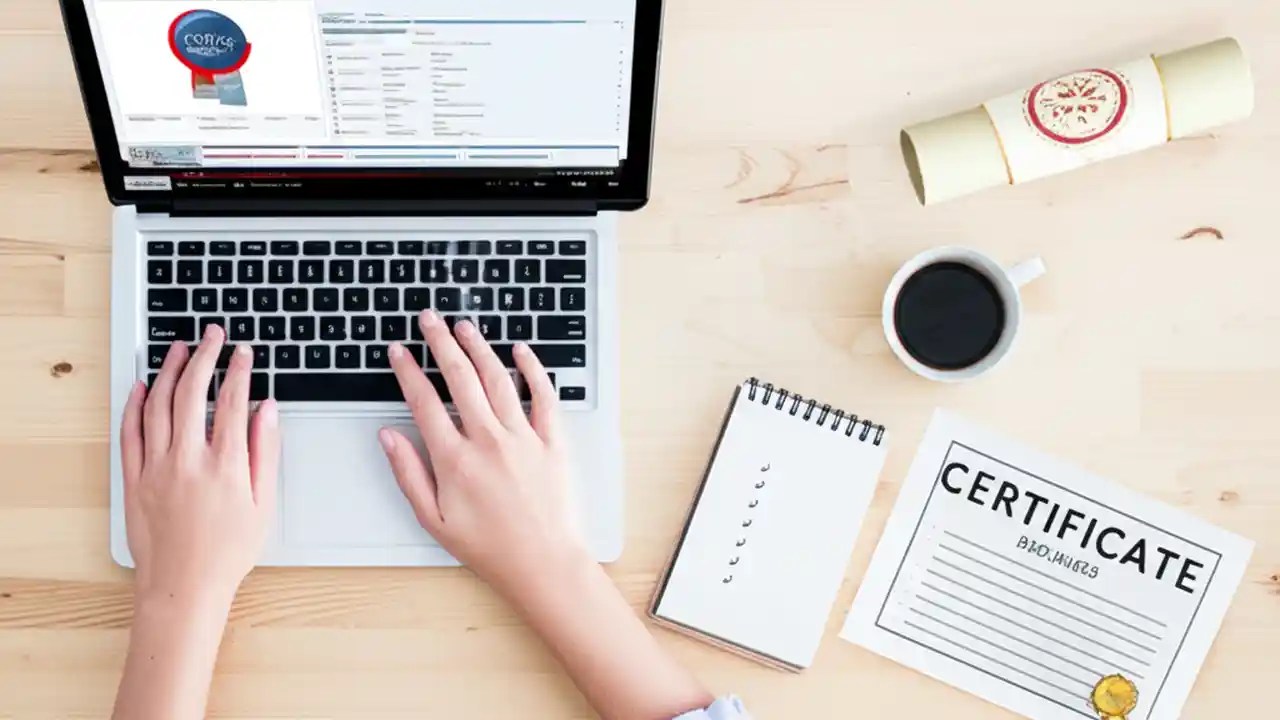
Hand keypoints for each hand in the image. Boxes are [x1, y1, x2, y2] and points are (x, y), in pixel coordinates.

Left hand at [120, 325, 279, 606]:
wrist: (183, 587)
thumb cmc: (228, 552)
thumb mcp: (264, 503)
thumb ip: (267, 452)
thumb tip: (269, 411)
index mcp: (225, 466)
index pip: (234, 402)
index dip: (240, 371)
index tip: (243, 353)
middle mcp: (188, 460)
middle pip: (193, 393)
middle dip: (204, 357)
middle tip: (212, 336)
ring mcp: (156, 468)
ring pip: (158, 405)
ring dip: (169, 371)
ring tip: (179, 349)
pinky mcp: (134, 480)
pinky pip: (130, 433)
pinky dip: (135, 404)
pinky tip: (142, 386)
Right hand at [380, 310, 585, 596]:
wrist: (543, 563)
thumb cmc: (489, 548)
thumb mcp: (434, 519)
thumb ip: (409, 474)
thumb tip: (388, 437)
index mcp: (454, 460)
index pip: (424, 401)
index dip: (408, 371)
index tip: (398, 351)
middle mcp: (488, 440)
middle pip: (460, 377)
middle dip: (440, 342)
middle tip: (429, 319)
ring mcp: (523, 437)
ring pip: (498, 378)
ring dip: (478, 347)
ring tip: (464, 326)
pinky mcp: (553, 441)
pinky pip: (543, 396)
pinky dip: (532, 369)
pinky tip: (521, 350)